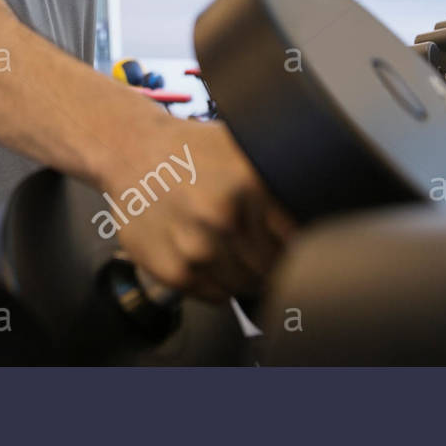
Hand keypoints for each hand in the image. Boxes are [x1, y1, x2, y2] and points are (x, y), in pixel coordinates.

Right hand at [108, 117, 293, 302]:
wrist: (128, 151)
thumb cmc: (187, 150)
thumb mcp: (241, 149)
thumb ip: (279, 182)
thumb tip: (316, 214)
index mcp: (249, 185)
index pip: (297, 242)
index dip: (296, 246)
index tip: (287, 243)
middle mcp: (222, 218)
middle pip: (271, 269)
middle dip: (268, 261)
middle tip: (252, 243)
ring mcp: (196, 248)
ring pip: (244, 286)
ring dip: (241, 274)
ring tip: (223, 246)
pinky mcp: (173, 270)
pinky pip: (214, 296)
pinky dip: (214, 282)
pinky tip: (201, 253)